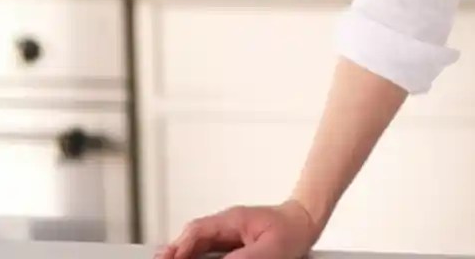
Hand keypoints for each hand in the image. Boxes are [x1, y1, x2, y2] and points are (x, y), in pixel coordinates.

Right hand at [153, 199, 320, 258]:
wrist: (305, 222)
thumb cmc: (292, 229)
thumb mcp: (269, 248)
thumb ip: (243, 258)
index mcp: (231, 220)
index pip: (196, 231)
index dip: (179, 247)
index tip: (169, 258)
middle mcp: (225, 226)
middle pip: (191, 239)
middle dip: (175, 253)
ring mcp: (226, 236)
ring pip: (197, 247)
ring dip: (184, 255)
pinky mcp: (230, 246)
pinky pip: (208, 252)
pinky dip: (197, 257)